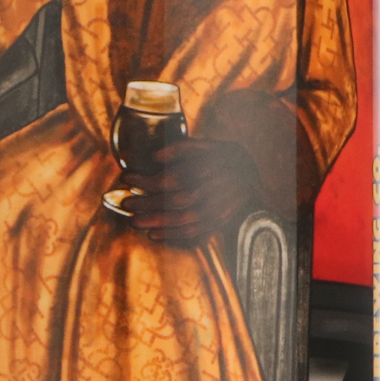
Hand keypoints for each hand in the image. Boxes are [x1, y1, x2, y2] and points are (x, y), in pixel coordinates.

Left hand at [120, 139, 261, 244]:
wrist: (253, 175)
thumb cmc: (225, 157)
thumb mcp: (206, 144)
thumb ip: (180, 149)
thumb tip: (153, 157)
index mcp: (204, 169)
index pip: (168, 178)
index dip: (144, 180)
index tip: (126, 178)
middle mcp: (209, 191)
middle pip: (171, 201)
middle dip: (145, 203)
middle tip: (126, 203)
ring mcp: (214, 208)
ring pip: (181, 219)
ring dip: (155, 222)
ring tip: (134, 221)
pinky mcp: (216, 221)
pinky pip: (192, 232)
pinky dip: (172, 236)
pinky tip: (154, 235)